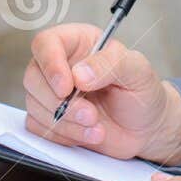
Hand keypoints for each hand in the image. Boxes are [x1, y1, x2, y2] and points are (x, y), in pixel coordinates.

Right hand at [22, 23, 180, 163]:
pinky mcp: (50, 120)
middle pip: (33, 77)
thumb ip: (111, 64)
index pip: (46, 44)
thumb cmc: (143, 92)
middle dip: (60, 103)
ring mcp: (51, 94)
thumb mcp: (138, 70)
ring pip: (34, 105)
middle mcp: (60, 66)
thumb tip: (79, 74)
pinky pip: (39, 128)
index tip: (67, 87)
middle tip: (91, 115)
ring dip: (66, 122)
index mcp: (78, 43)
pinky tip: (88, 135)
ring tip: (97, 127)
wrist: (146, 129)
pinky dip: (63, 136)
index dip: (50, 64)